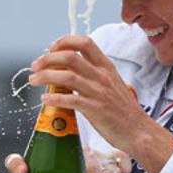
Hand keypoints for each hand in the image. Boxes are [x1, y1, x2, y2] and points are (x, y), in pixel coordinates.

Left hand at [29, 36, 172, 172]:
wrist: (138, 130)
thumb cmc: (123, 110)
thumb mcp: (112, 84)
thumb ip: (94, 75)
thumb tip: (69, 71)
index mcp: (106, 67)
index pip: (85, 43)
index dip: (65, 41)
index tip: (51, 48)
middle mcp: (102, 76)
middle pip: (70, 57)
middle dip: (48, 59)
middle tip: (35, 66)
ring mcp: (99, 92)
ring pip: (67, 76)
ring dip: (45, 76)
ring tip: (33, 80)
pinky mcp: (95, 109)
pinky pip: (70, 100)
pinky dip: (53, 98)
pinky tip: (44, 100)